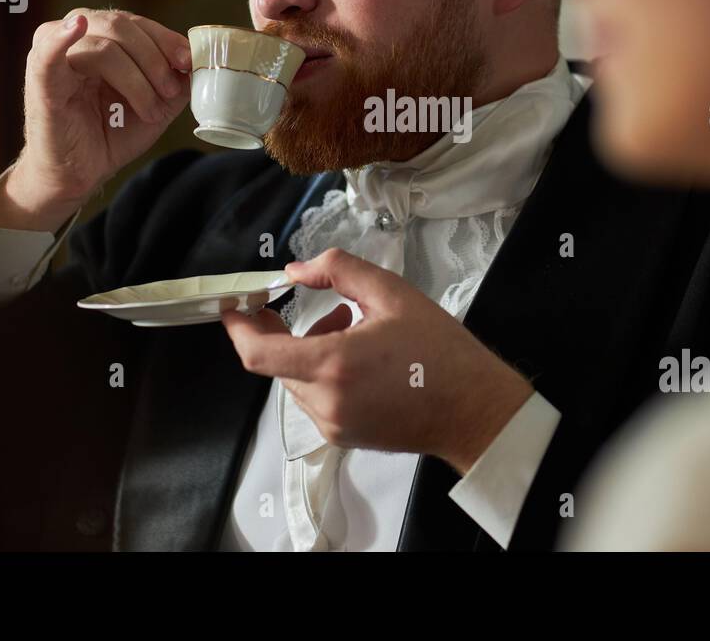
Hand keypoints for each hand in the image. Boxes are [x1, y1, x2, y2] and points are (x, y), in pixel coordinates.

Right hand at [0, 8, 192, 229]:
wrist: (80, 173)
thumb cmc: (112, 133)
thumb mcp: (156, 103)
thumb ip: (175, 80)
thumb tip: (197, 61)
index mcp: (100, 36)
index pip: (135, 22)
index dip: (166, 39)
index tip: (189, 62)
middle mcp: (75, 37)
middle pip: (120, 27)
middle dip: (155, 61)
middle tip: (170, 92)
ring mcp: (55, 57)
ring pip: (104, 49)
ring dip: (136, 81)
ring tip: (149, 110)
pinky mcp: (41, 82)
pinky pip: (49, 53)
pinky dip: (62, 38)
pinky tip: (76, 28)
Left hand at [220, 248, 535, 473]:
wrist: (475, 410)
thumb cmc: (439, 350)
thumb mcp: (392, 293)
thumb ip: (338, 271)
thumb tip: (295, 271)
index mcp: (333, 365)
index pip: (258, 353)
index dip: (238, 328)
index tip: (234, 305)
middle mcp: (325, 402)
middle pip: (278, 364)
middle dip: (290, 332)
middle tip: (335, 309)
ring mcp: (333, 425)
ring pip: (297, 382)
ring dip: (311, 353)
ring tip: (355, 330)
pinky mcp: (344, 437)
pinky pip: (316, 400)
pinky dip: (325, 375)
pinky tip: (362, 360)